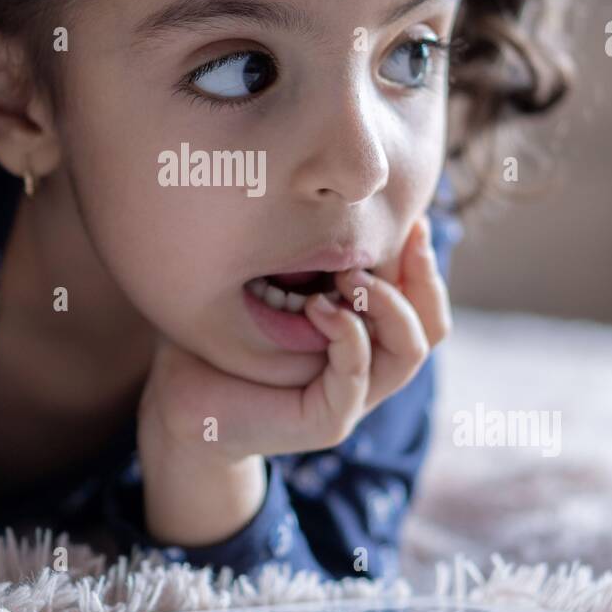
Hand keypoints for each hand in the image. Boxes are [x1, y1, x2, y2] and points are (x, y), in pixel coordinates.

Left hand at [138, 213, 452, 466]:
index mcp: (364, 340)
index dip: (424, 262)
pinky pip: (356, 377)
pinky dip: (347, 337)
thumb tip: (326, 191)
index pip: (423, 305)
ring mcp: (350, 399)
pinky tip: (319, 307)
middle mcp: (367, 371)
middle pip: (431, 327)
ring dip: (387, 304)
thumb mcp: (267, 287)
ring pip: (408, 352)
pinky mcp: (325, 420)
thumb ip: (305, 260)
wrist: (179, 400)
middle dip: (421, 276)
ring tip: (350, 273)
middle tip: (402, 235)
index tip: (412, 219)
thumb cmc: (217, 338)